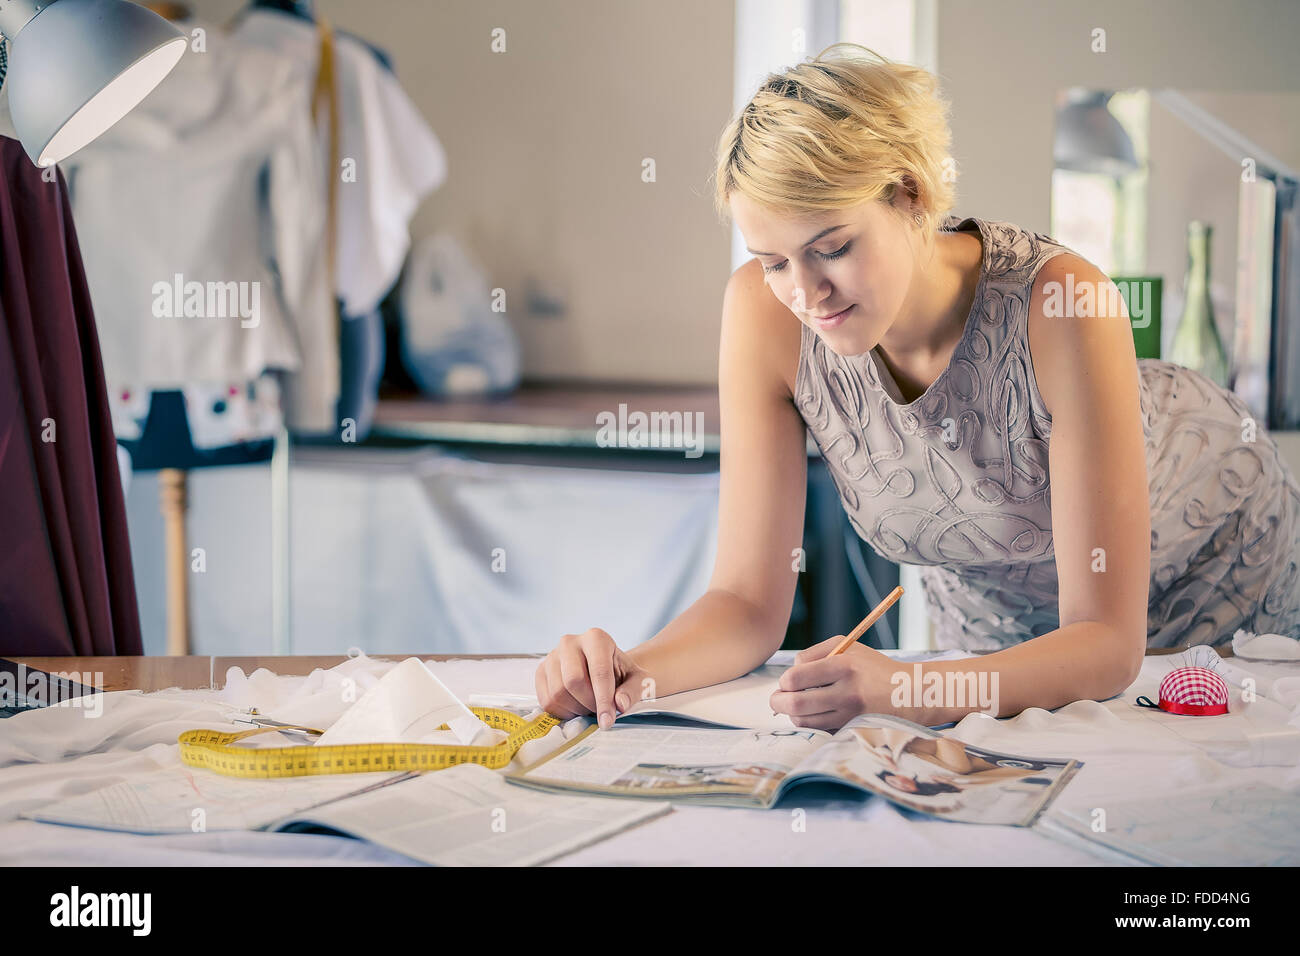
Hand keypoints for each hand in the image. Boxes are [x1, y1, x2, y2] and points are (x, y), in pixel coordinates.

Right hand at [535, 628, 651, 728]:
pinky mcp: (541, 671)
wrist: (605, 670)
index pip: (599, 671)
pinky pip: (546, 700)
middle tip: (600, 711)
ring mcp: (552, 656)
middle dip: (588, 703)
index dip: (603, 700)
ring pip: (558, 692)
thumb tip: (620, 704)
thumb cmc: (622, 675)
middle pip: (573, 681)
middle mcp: (570, 642)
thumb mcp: (638, 681)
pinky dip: (563, 712)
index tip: (607, 722)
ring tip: (589, 706)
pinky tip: (576, 707)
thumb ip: (633, 691)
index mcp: (596, 638)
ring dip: (576, 709)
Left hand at [769, 635, 898, 730]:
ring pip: (805, 721)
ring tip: (796, 705)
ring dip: (793, 715)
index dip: (784, 682)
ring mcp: (850, 715)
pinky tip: (815, 714)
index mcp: (843, 666)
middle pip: (795, 704)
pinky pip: (820, 730)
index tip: (786, 682)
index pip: (796, 678)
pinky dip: (811, 724)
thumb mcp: (846, 647)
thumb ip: (813, 654)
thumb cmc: (871, 667)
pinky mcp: (852, 730)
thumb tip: (790, 672)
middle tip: (777, 700)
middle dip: (778, 703)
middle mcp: (847, 692)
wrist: (908, 692)